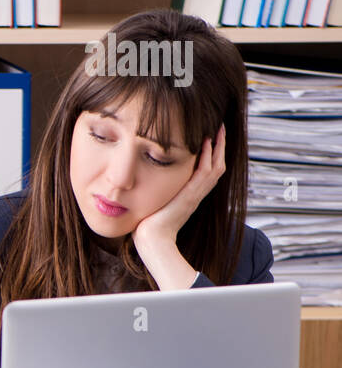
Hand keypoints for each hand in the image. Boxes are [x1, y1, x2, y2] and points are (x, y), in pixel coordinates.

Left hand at [133, 123, 226, 251]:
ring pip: (215, 167)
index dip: (212, 152)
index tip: (211, 134)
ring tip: (219, 129)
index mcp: (191, 194)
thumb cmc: (148, 225)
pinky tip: (207, 142)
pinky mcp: (190, 196)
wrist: (151, 241)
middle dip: (220, 146)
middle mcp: (197, 193)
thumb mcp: (156, 201)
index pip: (208, 169)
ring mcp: (196, 195)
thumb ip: (158, 190)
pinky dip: (207, 157)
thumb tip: (146, 179)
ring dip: (218, 147)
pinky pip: (204, 173)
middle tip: (221, 126)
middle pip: (217, 165)